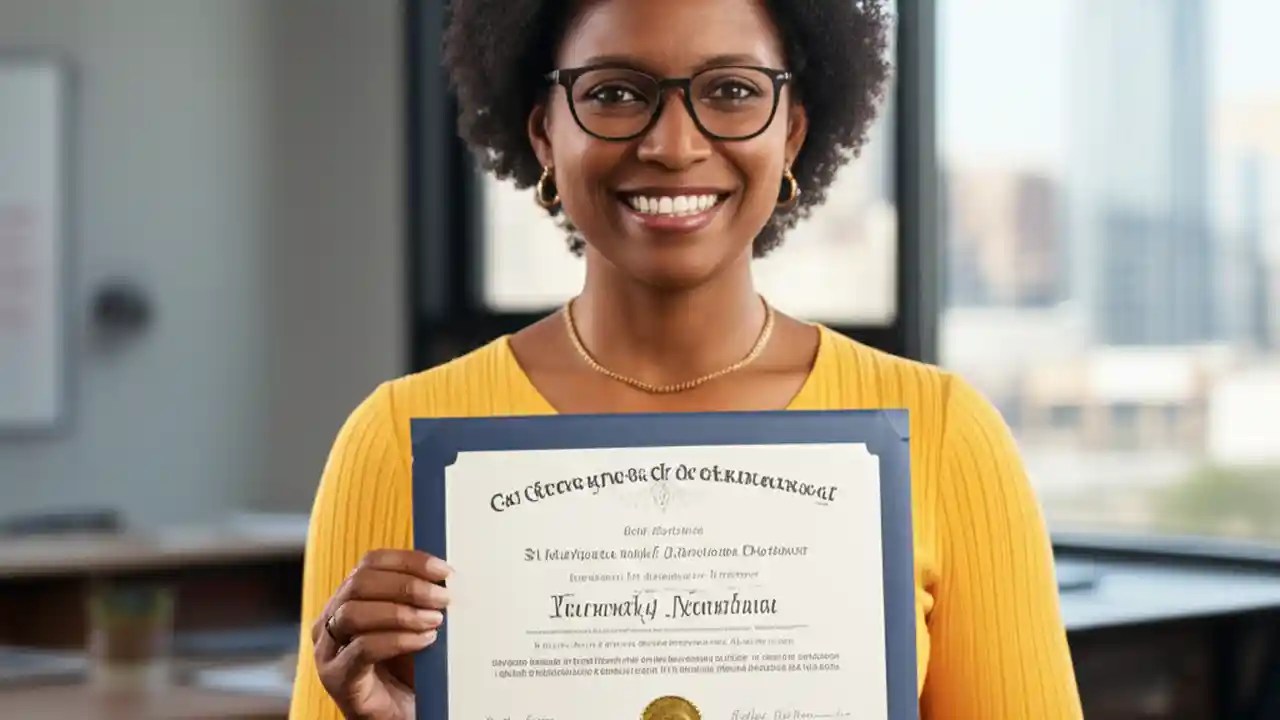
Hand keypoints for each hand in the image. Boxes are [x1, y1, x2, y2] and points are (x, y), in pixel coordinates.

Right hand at [312, 549, 451, 719]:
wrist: (404, 714)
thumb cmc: (411, 670)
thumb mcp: (417, 624)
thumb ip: (423, 598)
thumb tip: (448, 575)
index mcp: (349, 598)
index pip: (371, 563)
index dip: (408, 560)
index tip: (444, 570)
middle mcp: (331, 619)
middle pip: (360, 583)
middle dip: (407, 586)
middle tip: (443, 597)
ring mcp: (329, 650)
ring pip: (353, 613)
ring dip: (400, 612)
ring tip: (434, 621)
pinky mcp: (337, 677)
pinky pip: (361, 649)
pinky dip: (396, 640)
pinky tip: (424, 642)